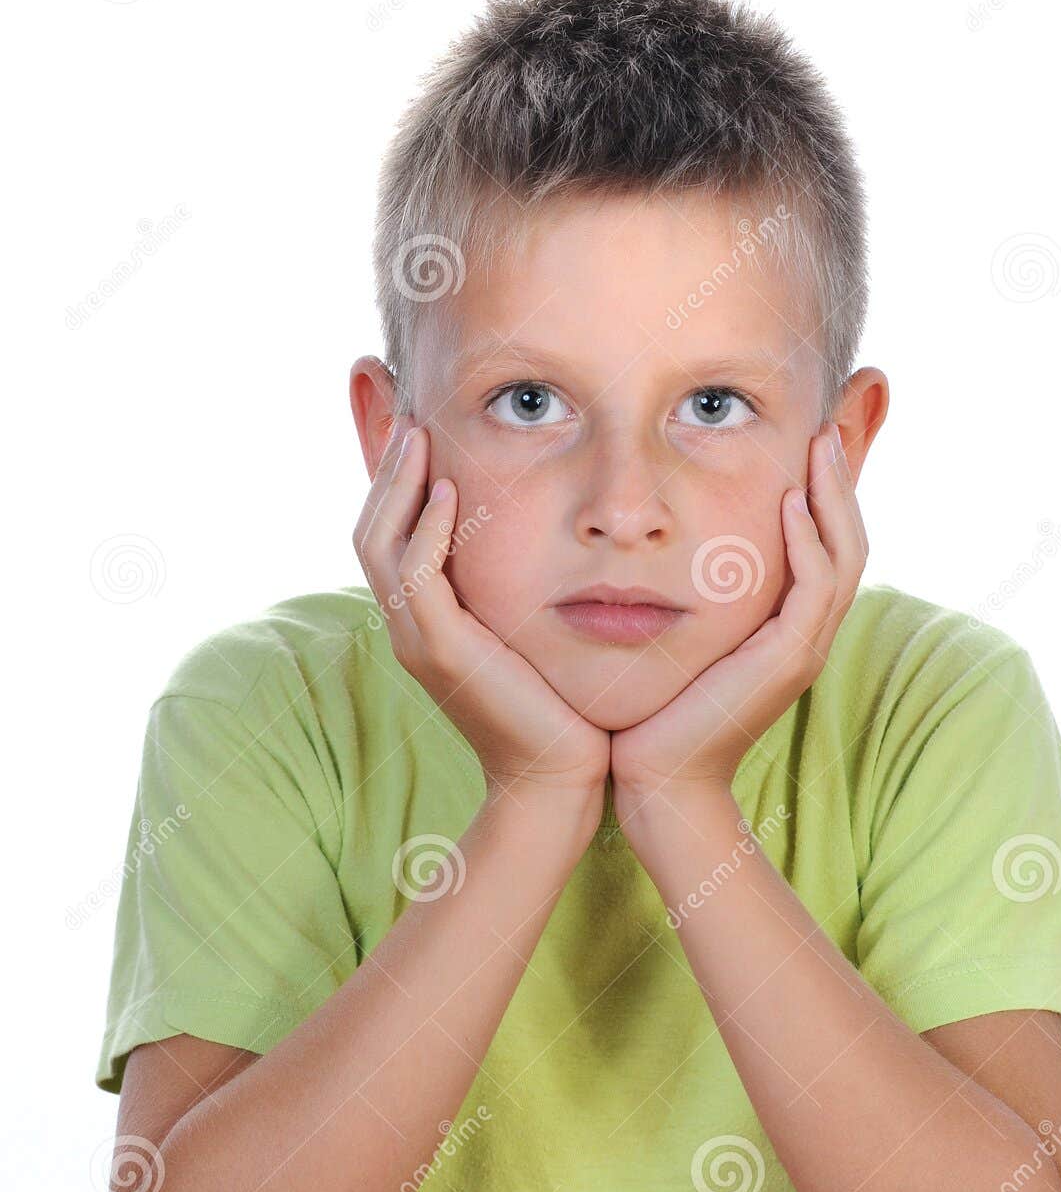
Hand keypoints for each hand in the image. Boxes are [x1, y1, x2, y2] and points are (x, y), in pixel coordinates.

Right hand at [353, 423, 610, 797]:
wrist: (560, 775)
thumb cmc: (560, 706)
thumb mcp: (529, 632)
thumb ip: (516, 588)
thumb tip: (546, 534)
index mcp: (425, 622)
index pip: (388, 536)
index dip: (394, 482)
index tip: (417, 429)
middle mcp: (410, 628)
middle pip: (370, 531)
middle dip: (386, 470)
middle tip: (408, 416)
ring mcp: (419, 641)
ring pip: (380, 546)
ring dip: (398, 486)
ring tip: (419, 435)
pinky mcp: (442, 653)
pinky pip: (418, 578)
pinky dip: (427, 530)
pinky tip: (451, 491)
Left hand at [610, 422, 867, 817]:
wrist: (657, 781)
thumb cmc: (653, 713)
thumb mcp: (676, 638)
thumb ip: (686, 596)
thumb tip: (658, 548)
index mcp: (786, 629)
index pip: (824, 547)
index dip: (823, 495)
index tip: (806, 442)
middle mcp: (806, 636)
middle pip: (849, 543)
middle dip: (840, 483)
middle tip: (826, 428)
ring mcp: (802, 650)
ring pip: (844, 559)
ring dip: (833, 499)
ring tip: (819, 448)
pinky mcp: (787, 662)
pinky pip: (814, 591)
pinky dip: (807, 544)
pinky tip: (789, 506)